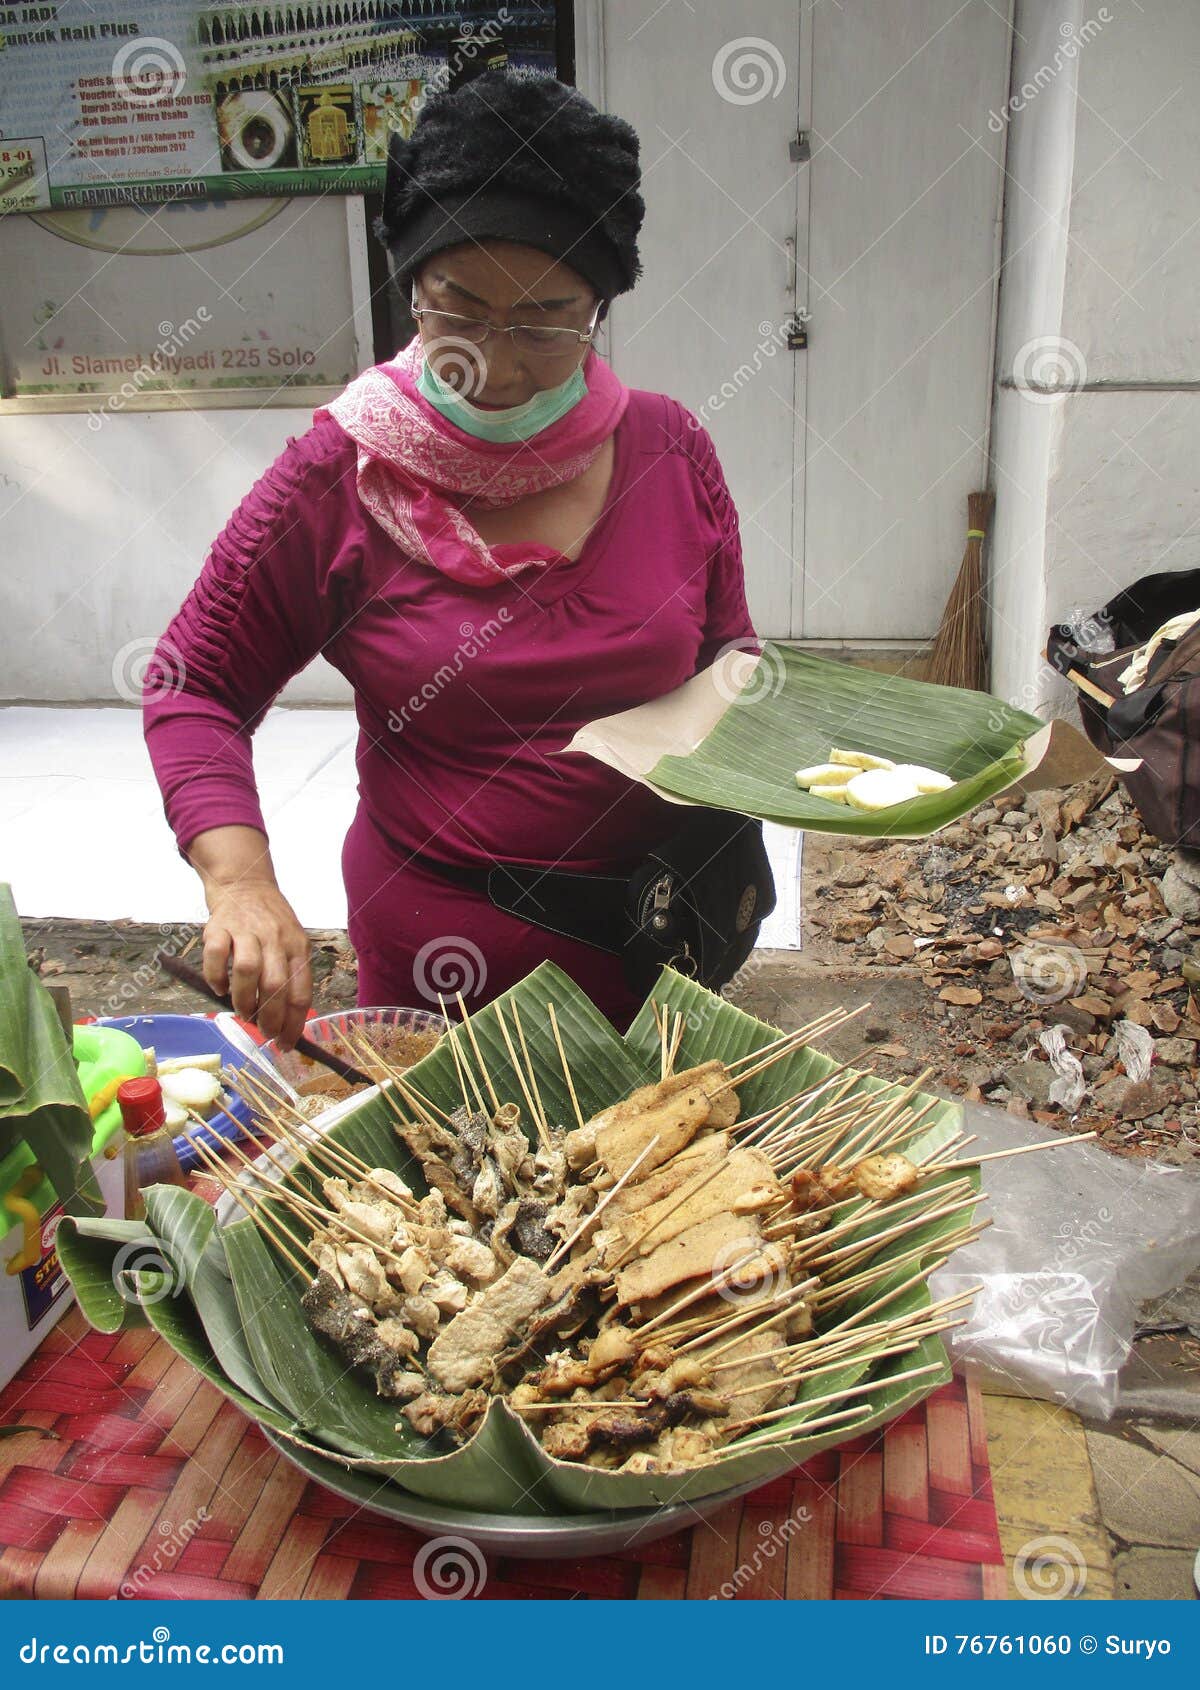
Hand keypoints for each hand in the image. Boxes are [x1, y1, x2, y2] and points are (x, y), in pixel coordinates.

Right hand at [201, 880, 311, 1049]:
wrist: (245, 883)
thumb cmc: (270, 923)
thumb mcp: (291, 944)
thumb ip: (288, 977)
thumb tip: (284, 1023)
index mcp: (298, 947)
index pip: (300, 992)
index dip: (293, 1023)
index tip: (286, 1044)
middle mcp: (275, 938)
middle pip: (275, 986)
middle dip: (270, 1019)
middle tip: (263, 1033)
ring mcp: (246, 930)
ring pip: (247, 971)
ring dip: (244, 1001)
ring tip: (243, 1013)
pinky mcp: (219, 926)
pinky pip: (216, 956)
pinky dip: (216, 978)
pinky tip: (220, 988)